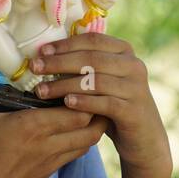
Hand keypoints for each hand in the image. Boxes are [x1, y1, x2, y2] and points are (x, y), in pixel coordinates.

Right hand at [0, 51, 106, 177]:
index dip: (83, 91)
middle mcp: (48, 145)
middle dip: (94, 104)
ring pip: (88, 142)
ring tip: (82, 104)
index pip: (78, 108)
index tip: (74, 74)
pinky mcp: (47, 175)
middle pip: (91, 125)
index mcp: (32, 127)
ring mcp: (50, 162)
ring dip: (90, 124)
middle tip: (84, 85)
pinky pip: (75, 153)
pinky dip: (80, 138)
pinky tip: (68, 128)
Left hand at [29, 32, 171, 177]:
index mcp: (124, 51)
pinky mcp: (134, 110)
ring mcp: (136, 87)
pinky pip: (105, 102)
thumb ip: (85, 65)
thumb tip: (46, 54)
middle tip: (35, 68)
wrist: (143, 137)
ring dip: (64, 85)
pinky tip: (66, 103)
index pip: (92, 40)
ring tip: (42, 91)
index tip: (41, 51)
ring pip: (95, 81)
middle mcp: (133, 65)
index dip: (65, 44)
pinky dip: (84, 102)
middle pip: (91, 58)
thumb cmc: (114, 104)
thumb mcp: (102, 80)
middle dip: (59, 62)